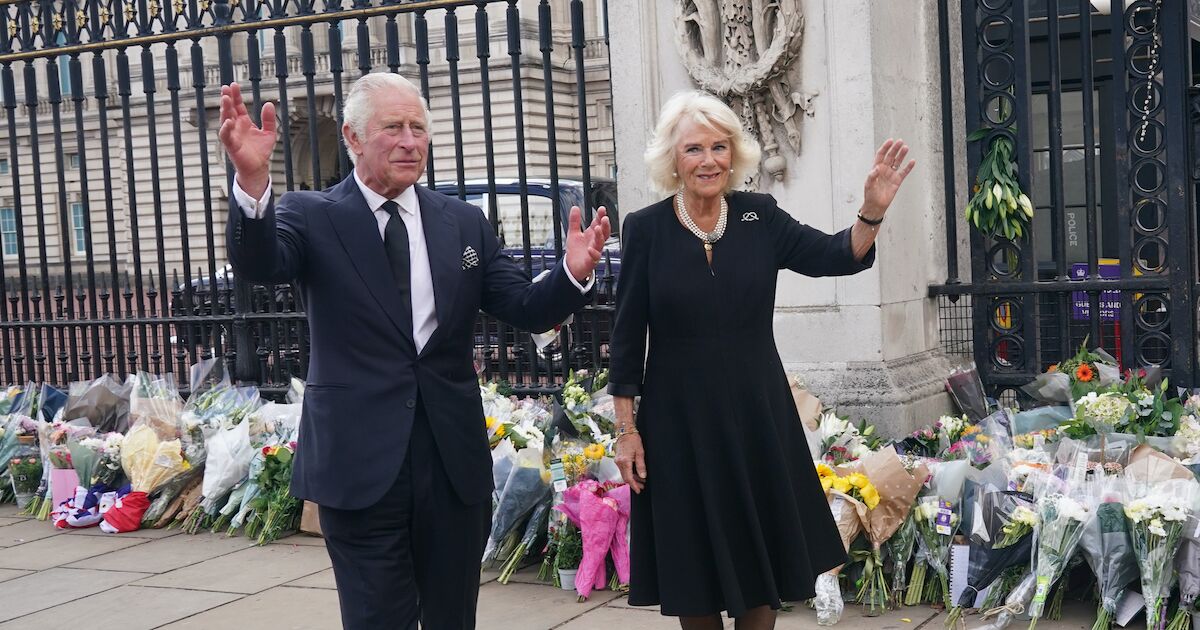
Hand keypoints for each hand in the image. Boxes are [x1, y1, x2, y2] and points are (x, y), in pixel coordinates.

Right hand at [218, 82, 276, 198]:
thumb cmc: (260, 150)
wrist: (259, 167)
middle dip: (227, 99)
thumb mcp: (269, 133)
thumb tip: (269, 104)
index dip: (236, 95)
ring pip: (225, 120)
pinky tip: (228, 121)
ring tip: (225, 99)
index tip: (233, 85)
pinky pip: (226, 136)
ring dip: (224, 110)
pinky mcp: (231, 146)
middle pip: (229, 110)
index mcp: (243, 122)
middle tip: (225, 88)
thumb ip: (268, 119)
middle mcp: (236, 127)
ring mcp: (232, 136)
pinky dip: (226, 129)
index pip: (237, 106)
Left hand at [563, 205, 610, 283]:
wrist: (572, 266)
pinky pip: (595, 257)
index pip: (598, 223)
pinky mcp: (591, 261)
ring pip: (600, 243)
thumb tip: (575, 208)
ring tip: (597, 228)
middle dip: (605, 225)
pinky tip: (590, 248)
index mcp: (591, 234)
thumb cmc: (575, 251)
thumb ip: (574, 221)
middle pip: (603, 232)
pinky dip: (593, 253)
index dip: (600, 216)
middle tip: (604, 218)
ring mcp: (594, 251)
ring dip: (600, 236)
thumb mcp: (573, 233)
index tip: (602, 209)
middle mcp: (595, 242)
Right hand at [615, 434, 646, 493]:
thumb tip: (642, 476)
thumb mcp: (640, 452)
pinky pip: (623, 469)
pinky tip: (635, 474)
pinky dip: (629, 473)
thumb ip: (641, 465)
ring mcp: (617, 461)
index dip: (634, 485)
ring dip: (632, 478)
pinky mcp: (618, 459)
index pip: (628, 478)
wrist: (624, 431)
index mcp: (624, 461)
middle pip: (625, 477)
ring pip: (624, 474)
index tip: (638, 490)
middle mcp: (619, 463)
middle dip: (633, 483)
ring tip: (641, 481)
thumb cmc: (633, 439)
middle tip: (642, 486)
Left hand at [861, 138, 915, 220]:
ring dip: (901, 155)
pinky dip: (908, 167)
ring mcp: (891, 174)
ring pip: (897, 162)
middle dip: (895, 148)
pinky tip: (912, 161)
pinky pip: (904, 172)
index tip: (890, 141)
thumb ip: (872, 176)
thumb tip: (876, 168)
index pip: (881, 154)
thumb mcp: (868, 185)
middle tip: (900, 142)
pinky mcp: (897, 181)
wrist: (876, 205)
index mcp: (876, 168)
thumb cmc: (870, 195)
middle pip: (890, 156)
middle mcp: (884, 169)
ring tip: (906, 148)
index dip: (885, 147)